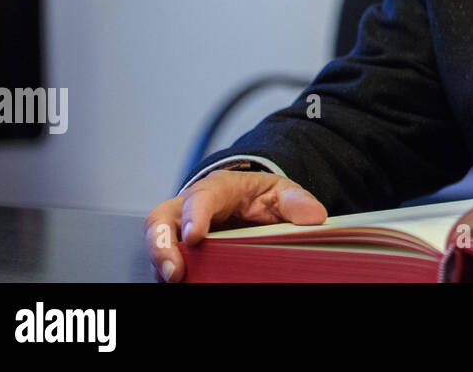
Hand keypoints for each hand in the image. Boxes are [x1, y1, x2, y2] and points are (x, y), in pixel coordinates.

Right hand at [143, 170, 326, 282]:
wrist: (248, 202)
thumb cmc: (261, 196)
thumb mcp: (283, 192)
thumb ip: (297, 201)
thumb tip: (315, 217)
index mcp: (217, 189)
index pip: (201, 198)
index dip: (196, 216)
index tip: (197, 237)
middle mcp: (188, 207)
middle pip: (160, 220)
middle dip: (161, 246)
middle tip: (174, 273)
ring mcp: (179, 230)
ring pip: (157, 244)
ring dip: (162, 265)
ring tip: (178, 282)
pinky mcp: (179, 251)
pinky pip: (166, 263)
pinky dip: (170, 274)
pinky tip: (188, 283)